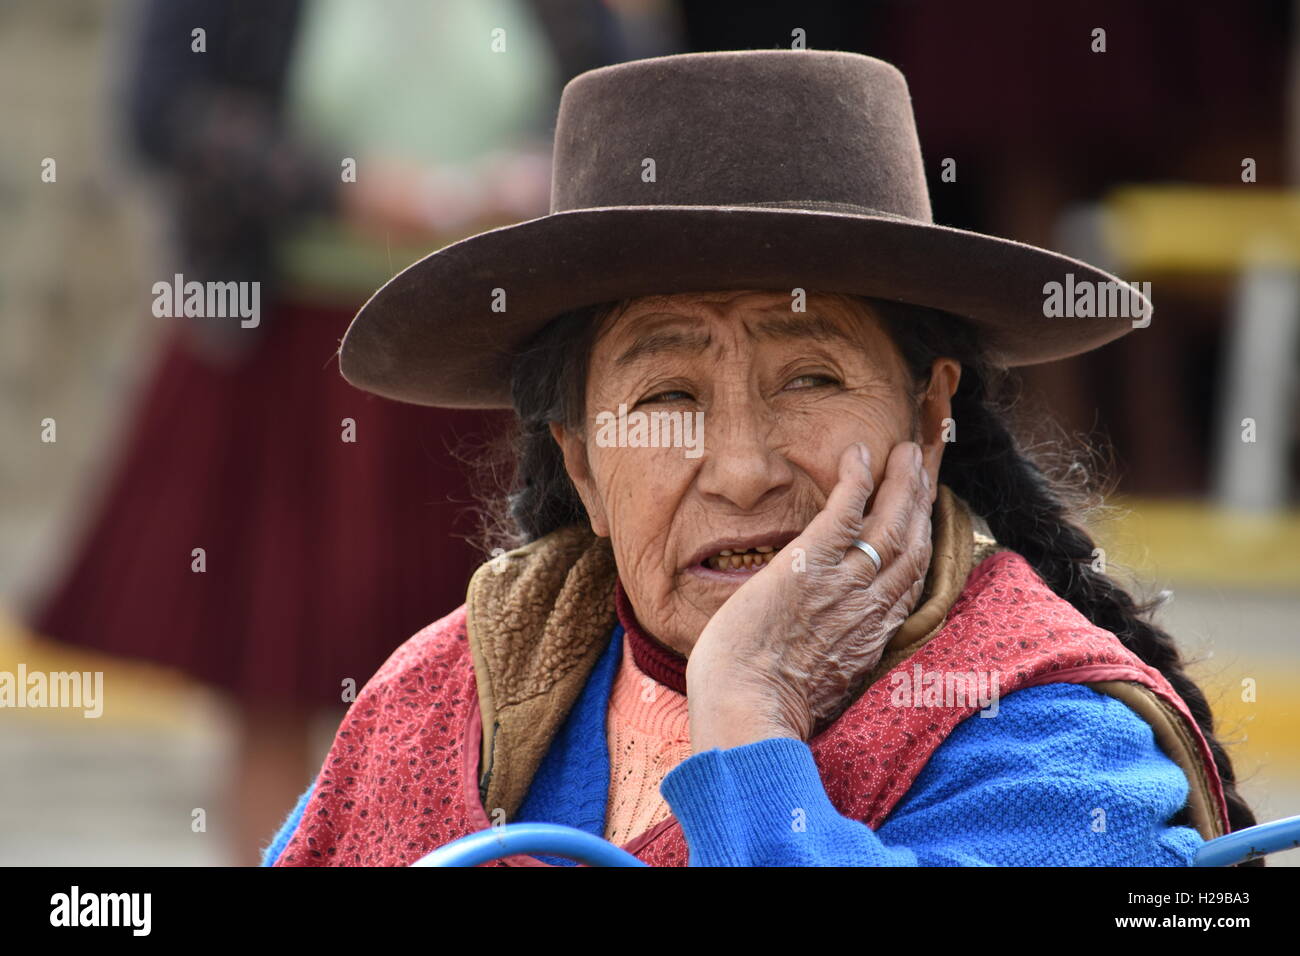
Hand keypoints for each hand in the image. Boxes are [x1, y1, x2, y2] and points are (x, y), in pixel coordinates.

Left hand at [686, 440, 932, 750]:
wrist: (745, 712)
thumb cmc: (762, 708)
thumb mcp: (814, 685)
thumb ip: (827, 657)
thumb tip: (814, 648)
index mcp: (872, 639)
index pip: (910, 581)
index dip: (922, 542)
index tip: (926, 516)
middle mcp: (870, 609)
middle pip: (913, 544)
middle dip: (921, 500)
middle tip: (924, 464)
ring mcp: (844, 585)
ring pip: (891, 524)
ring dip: (902, 482)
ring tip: (905, 451)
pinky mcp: (810, 565)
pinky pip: (846, 512)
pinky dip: (857, 480)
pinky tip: (858, 455)